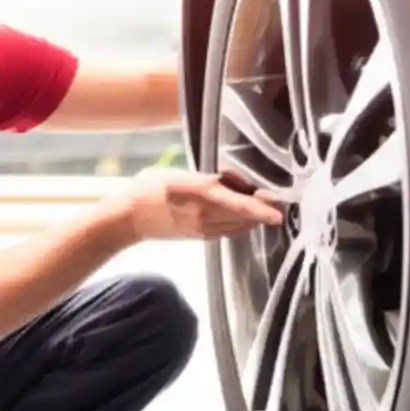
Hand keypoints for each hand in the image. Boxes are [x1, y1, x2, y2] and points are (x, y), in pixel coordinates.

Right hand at [122, 168, 283, 240]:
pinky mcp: (199, 237)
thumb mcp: (179, 173)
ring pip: (238, 226)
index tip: (279, 214)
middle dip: (261, 210)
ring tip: (259, 207)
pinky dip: (239, 224)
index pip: (238, 204)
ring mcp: (203, 229)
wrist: (130, 216)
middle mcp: (206, 215)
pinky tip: (240, 217)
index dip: (260, 210)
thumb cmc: (150, 187)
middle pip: (244, 217)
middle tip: (274, 200)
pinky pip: (228, 232)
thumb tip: (227, 181)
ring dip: (251, 219)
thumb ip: (206, 177)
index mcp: (201, 194)